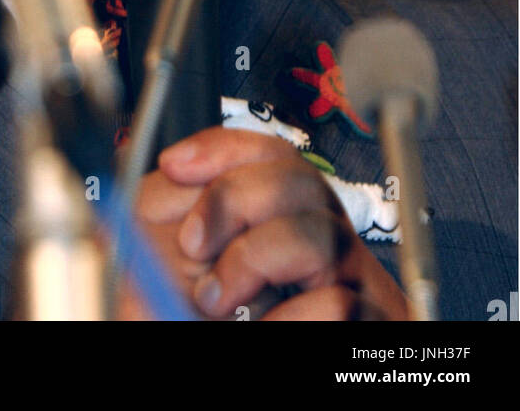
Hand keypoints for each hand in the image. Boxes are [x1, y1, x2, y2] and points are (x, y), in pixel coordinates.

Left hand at [124, 126, 408, 320]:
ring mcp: (351, 287)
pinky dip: (285, 317)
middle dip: (233, 198)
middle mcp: (322, 247)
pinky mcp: (365, 326)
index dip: (223, 147)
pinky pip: (334, 304)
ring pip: (317, 232)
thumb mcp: (192, 276)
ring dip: (253, 259)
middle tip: (194, 245)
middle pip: (297, 176)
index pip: (270, 153)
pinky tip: (262, 327)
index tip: (174, 166)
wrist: (270, 395)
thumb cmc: (213, 327)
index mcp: (282, 225)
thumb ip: (184, 226)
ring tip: (218, 300)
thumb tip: (167, 173)